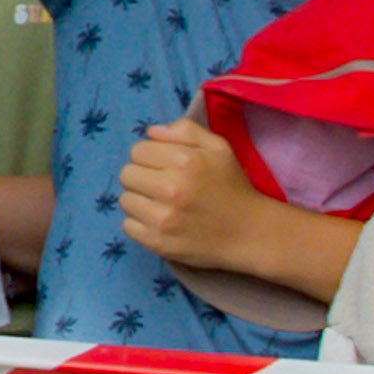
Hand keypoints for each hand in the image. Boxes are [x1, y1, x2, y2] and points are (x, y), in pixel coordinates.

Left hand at [117, 118, 268, 270]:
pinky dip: (140, 223)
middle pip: (127, 174)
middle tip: (161, 185)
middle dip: (141, 176)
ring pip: (125, 200)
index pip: (138, 150)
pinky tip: (160, 222)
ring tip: (160, 204)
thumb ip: (186, 131)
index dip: (149, 156)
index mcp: (185, 161)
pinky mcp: (158, 242)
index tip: (163, 166)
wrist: (249, 233)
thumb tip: (151, 132)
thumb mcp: (218, 148)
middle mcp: (171, 189)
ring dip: (139, 200)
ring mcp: (162, 218)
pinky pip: (127, 226)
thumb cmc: (231, 186)